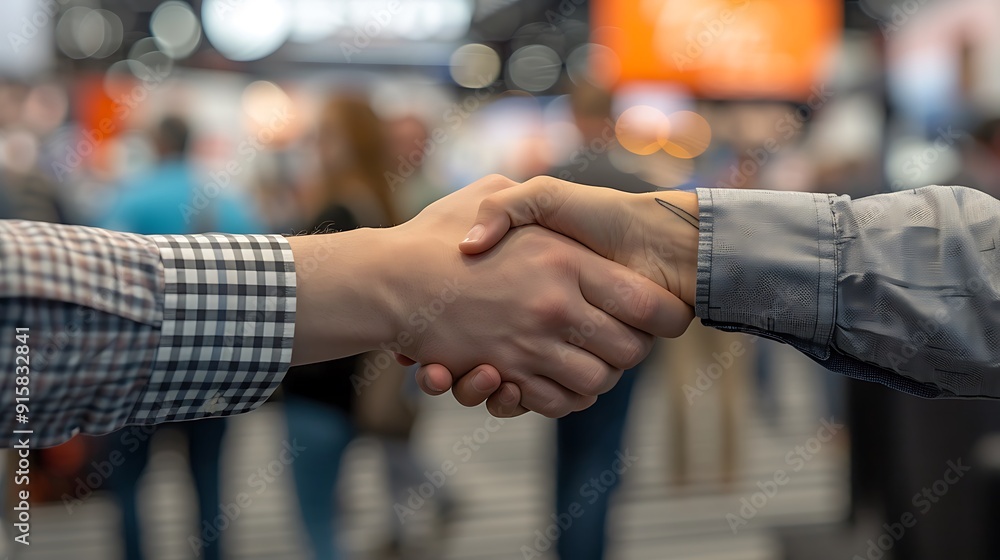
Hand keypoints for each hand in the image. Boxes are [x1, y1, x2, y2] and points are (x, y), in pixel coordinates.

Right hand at [289, 175, 690, 417]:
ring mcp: (532, 343)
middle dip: (630, 353)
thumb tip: (552, 204)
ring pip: (596, 382)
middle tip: (616, 343)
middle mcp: (556, 306)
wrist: (388, 278)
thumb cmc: (437, 234)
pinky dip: (557, 399)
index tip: (657, 315)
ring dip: (595, 380)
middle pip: (630, 351)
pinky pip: (553, 401)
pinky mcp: (505, 372)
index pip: (647, 303)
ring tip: (582, 362)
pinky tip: (546, 377)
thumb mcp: (488, 194)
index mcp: (565, 260)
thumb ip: (525, 198)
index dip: (664, 315)